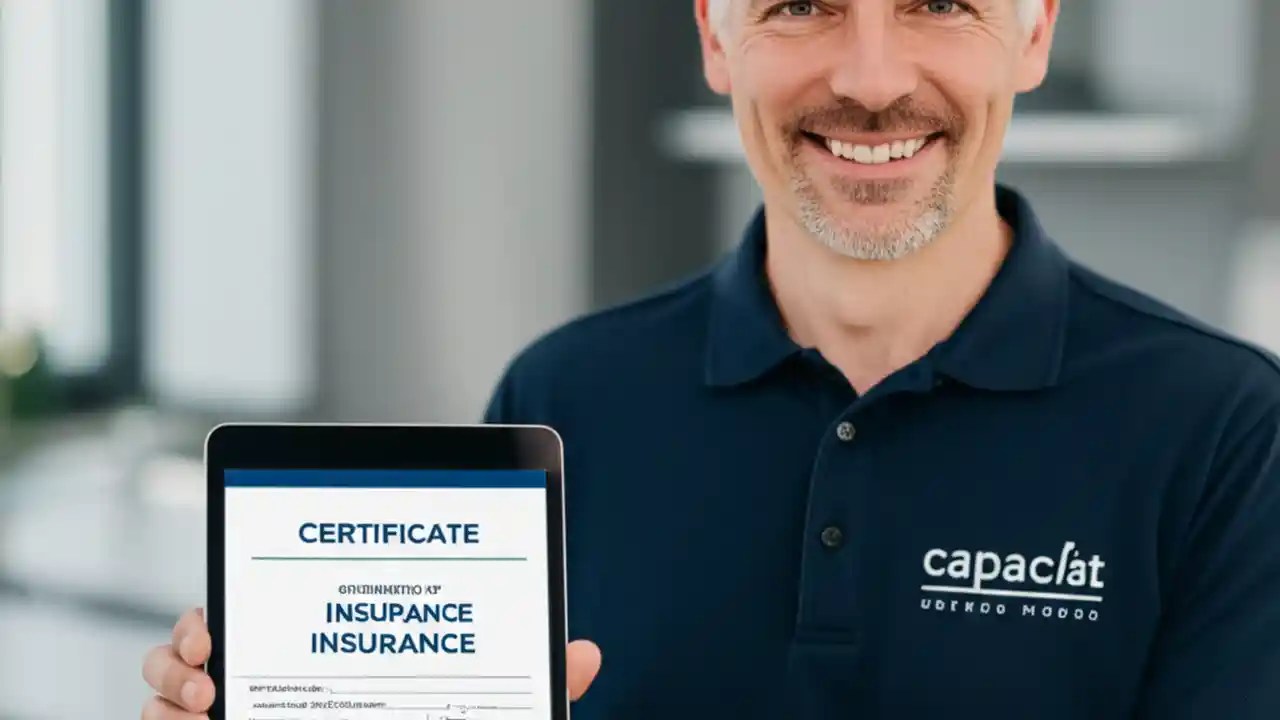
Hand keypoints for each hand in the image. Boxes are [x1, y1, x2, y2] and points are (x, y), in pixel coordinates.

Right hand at [142, 608, 602, 717]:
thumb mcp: (480, 716)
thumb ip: (531, 694)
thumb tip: (588, 654)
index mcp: (335, 665)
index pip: (281, 613)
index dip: (249, 599)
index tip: (238, 606)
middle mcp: (280, 688)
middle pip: (205, 643)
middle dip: (188, 637)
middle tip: (214, 649)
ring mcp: (243, 719)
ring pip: (169, 684)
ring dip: (168, 677)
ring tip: (209, 690)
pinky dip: (158, 718)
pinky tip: (193, 718)